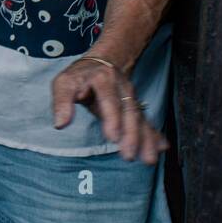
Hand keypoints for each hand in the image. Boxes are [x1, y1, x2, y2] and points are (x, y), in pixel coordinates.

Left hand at [51, 55, 167, 163]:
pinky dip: (154, 134)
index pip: (109, 99)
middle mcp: (121, 87)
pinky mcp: (135, 106)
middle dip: (131, 135)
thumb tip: (60, 124)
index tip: (113, 138)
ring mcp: (131, 97)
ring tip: (148, 159)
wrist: (101, 63)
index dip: (112, 118)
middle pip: (128, 111)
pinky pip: (146, 120)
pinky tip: (161, 147)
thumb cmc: (79, 77)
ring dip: (145, 139)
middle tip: (128, 155)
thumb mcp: (64, 83)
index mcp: (102, 79)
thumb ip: (61, 102)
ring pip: (140, 118)